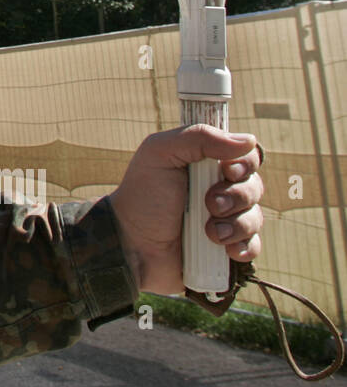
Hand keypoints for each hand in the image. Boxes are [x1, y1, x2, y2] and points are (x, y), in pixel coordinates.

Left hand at [107, 124, 262, 295]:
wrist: (131, 244)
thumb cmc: (143, 195)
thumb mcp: (159, 153)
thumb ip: (198, 138)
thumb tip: (248, 140)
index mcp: (206, 164)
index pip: (246, 155)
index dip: (246, 162)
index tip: (229, 170)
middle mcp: (220, 189)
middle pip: (255, 186)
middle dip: (237, 195)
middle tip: (209, 203)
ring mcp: (225, 220)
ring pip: (255, 217)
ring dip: (236, 224)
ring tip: (209, 232)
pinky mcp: (226, 248)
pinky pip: (253, 246)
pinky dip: (244, 247)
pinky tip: (225, 248)